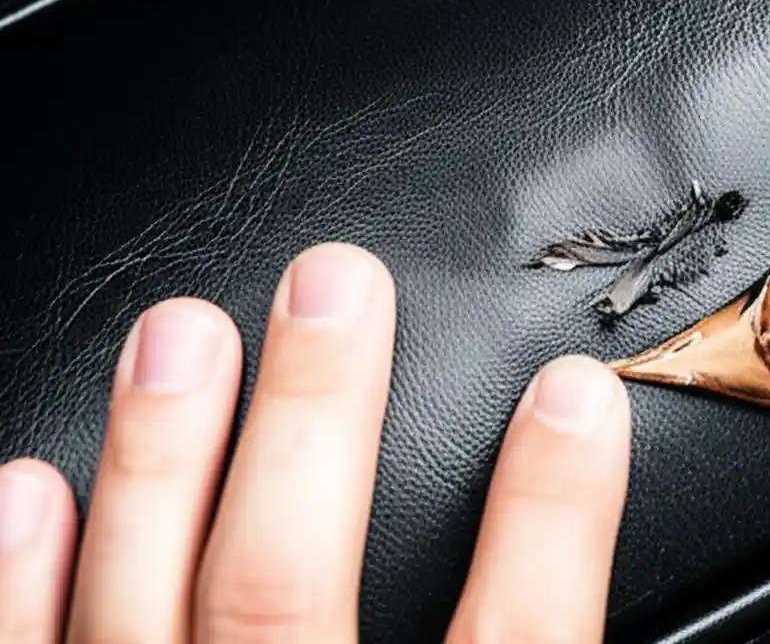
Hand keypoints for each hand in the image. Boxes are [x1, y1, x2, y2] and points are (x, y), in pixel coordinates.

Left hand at [0, 243, 632, 642]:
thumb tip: (588, 515)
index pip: (520, 639)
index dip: (553, 511)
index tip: (573, 389)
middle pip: (289, 588)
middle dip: (311, 422)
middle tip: (329, 287)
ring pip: (145, 612)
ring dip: (157, 463)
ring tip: (178, 334)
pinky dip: (22, 584)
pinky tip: (28, 491)